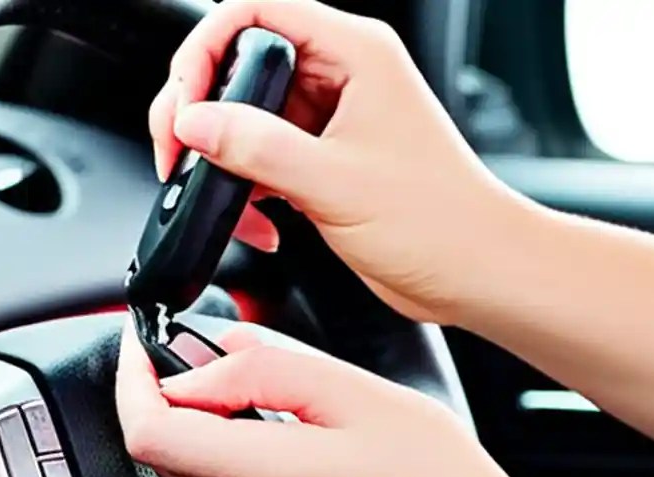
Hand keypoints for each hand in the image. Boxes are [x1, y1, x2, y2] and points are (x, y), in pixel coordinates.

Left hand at [114, 322, 546, 476]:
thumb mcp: (358, 394)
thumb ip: (271, 365)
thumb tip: (213, 352)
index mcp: (265, 474)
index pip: (149, 432)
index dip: (134, 381)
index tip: (147, 344)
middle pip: (157, 451)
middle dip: (160, 393)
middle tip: (197, 352)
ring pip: (180, 471)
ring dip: (187, 422)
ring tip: (238, 386)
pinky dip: (214, 450)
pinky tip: (262, 426)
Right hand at [149, 0, 532, 323]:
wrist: (474, 272)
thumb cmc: (439, 220)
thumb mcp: (333, 180)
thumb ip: (256, 147)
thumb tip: (193, 122)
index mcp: (355, 52)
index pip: (256, 12)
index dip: (207, 49)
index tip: (185, 102)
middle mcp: (342, 76)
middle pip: (241, 63)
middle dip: (201, 108)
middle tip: (180, 149)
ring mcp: (331, 120)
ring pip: (246, 115)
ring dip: (221, 156)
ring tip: (216, 191)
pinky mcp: (324, 160)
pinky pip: (262, 157)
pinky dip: (246, 187)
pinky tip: (257, 220)